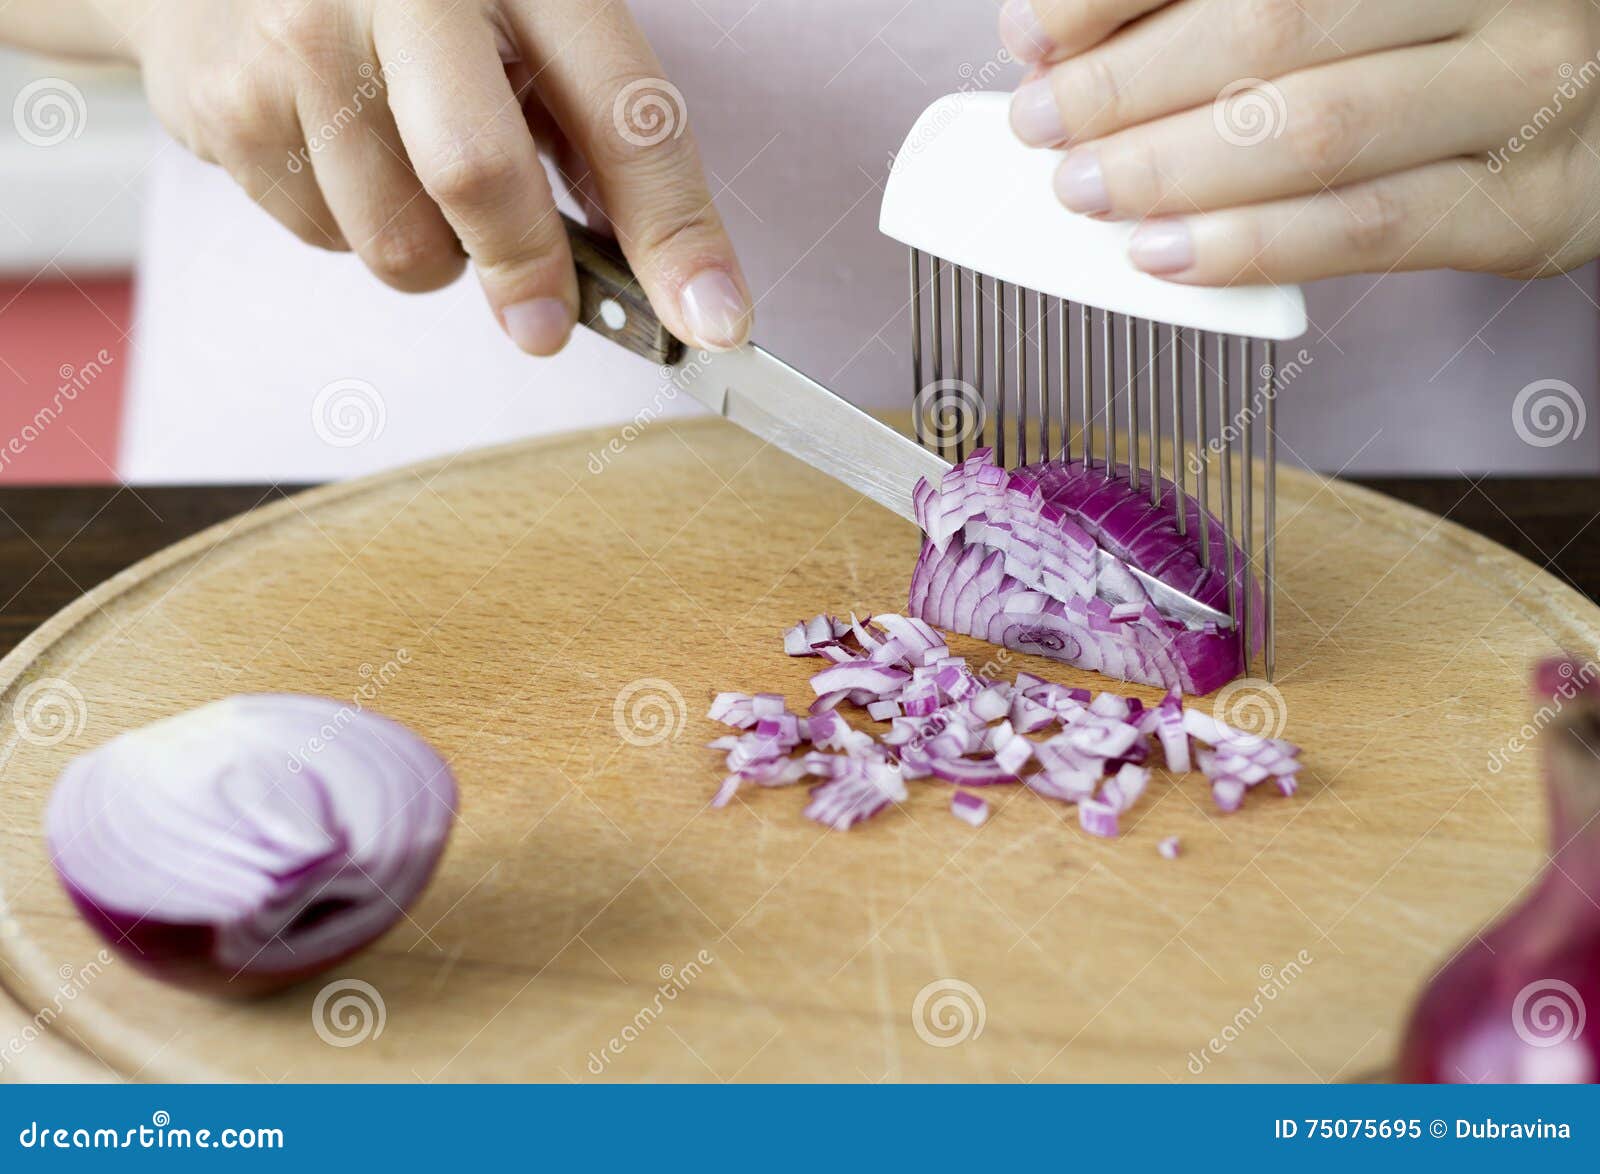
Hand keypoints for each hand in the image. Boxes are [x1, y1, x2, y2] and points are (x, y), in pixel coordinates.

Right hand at [99, 0, 752, 353]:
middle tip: (545, 321)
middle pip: (480, 176)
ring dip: (433, 255)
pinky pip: (326, 239)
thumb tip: (654, 263)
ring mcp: (305, 42)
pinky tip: (343, 157)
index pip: (622, 111)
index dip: (677, 231)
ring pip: (400, 242)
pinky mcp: (231, 107)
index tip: (714, 319)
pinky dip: (353, 230)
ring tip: (415, 178)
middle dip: (528, 273)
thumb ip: (580, 120)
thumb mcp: (515, 18)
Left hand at [999, 0, 1599, 284]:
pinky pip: (1366, 231)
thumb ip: (1227, 3)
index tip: (1031, 31)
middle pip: (1273, 24)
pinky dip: (1250, 247)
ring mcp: (1523, 92)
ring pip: (1316, 130)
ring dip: (1173, 169)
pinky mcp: (1525, 208)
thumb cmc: (1441, 39)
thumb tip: (1061, 40)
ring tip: (1083, 191)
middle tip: (1043, 125)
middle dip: (1128, 84)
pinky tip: (1163, 257)